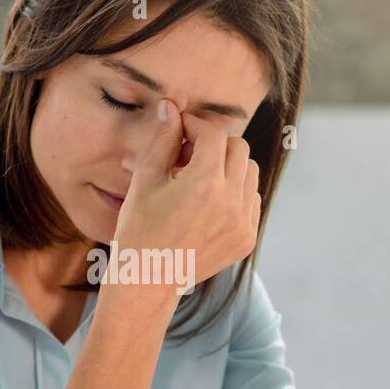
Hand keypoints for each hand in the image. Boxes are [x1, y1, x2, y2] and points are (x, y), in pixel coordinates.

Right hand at [113, 98, 260, 289]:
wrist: (148, 282)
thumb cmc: (138, 229)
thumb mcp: (146, 181)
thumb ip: (164, 141)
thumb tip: (171, 107)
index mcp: (204, 184)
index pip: (213, 135)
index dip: (195, 126)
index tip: (180, 130)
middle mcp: (231, 203)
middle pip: (237, 149)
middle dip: (213, 145)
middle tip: (186, 157)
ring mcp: (243, 223)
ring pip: (249, 173)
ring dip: (227, 168)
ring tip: (197, 181)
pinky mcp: (247, 239)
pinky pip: (251, 200)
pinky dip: (234, 194)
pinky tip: (206, 205)